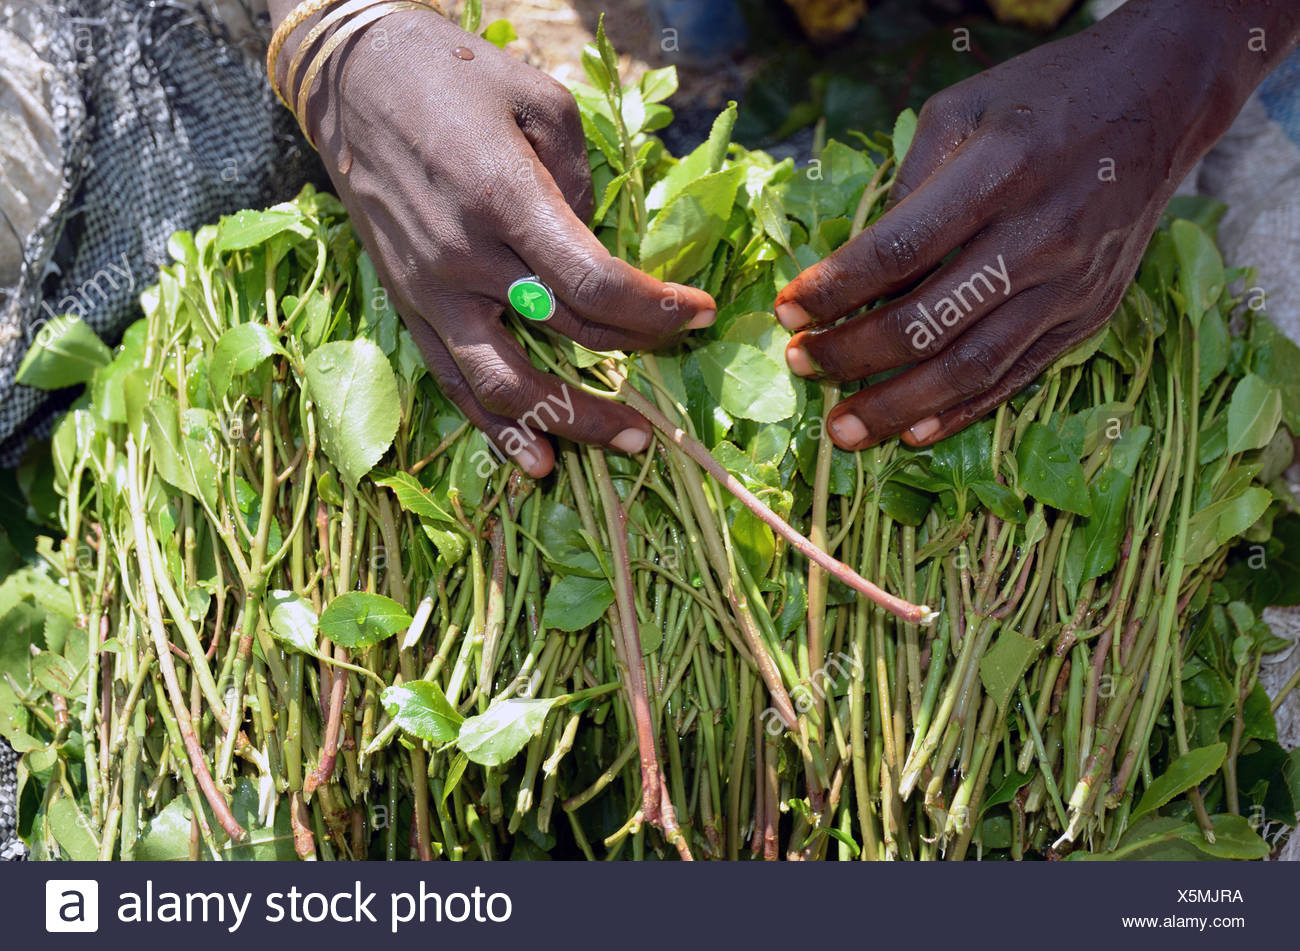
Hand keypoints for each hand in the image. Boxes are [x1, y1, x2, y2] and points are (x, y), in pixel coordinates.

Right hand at [284, 9, 715, 475]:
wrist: (352, 81)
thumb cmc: (453, 78)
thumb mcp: (538, 99)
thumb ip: (580, 181)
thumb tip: (600, 248)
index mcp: (504, 199)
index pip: (594, 283)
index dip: (654, 308)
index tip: (698, 312)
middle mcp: (465, 258)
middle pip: (564, 335)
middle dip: (634, 355)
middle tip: (680, 359)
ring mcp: (432, 292)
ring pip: (506, 383)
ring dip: (571, 420)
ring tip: (625, 442)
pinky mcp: (409, 308)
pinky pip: (455, 383)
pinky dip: (495, 429)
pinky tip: (535, 461)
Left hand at [773, 0, 1288, 450]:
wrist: (1160, 100)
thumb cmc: (1042, 98)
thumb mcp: (960, 110)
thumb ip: (906, 186)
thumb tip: (855, 266)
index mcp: (999, 173)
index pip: (897, 253)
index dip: (833, 292)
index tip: (786, 313)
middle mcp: (1039, 235)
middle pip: (928, 323)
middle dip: (851, 356)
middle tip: (800, 366)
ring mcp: (1069, 284)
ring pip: (970, 367)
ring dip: (897, 407)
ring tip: (841, 431)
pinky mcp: (1088, 314)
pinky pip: (1016, 377)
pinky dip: (961, 411)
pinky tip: (913, 433)